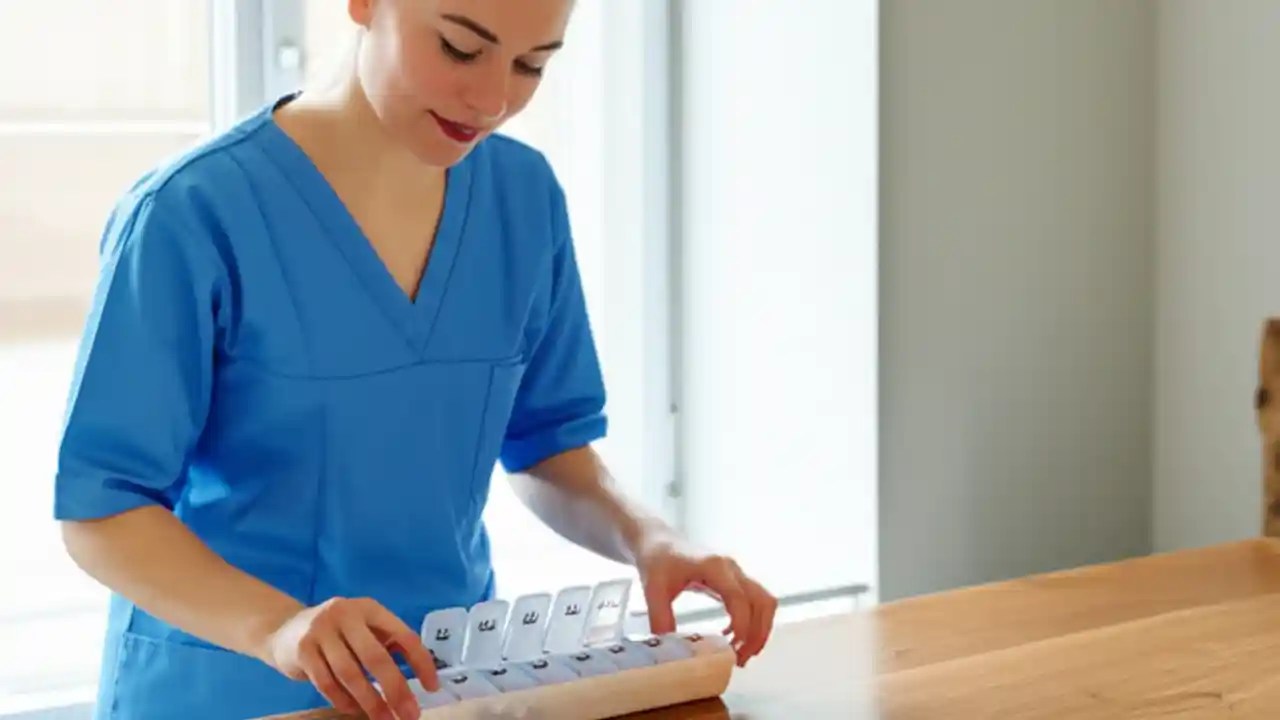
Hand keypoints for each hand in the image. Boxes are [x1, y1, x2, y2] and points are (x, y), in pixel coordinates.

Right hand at [257, 597, 438, 719]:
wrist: (284, 629)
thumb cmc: (337, 633)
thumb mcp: (363, 628)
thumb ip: (387, 642)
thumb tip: (422, 674)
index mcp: (370, 608)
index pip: (404, 635)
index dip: (421, 662)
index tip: (432, 687)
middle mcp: (346, 615)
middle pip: (376, 657)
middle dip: (396, 690)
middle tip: (410, 714)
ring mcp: (321, 632)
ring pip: (351, 674)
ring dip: (371, 702)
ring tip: (386, 719)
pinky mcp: (303, 650)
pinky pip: (327, 684)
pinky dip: (344, 701)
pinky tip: (355, 711)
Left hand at [635, 533, 777, 666]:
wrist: (657, 541)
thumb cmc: (656, 559)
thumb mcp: (653, 589)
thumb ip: (660, 617)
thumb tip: (670, 648)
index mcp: (714, 566)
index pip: (739, 598)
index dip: (742, 626)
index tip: (732, 650)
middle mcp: (732, 568)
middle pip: (762, 601)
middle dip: (758, 633)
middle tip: (740, 659)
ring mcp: (736, 573)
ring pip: (764, 602)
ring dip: (760, 629)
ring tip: (741, 654)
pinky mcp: (734, 580)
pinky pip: (754, 602)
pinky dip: (753, 622)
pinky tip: (732, 637)